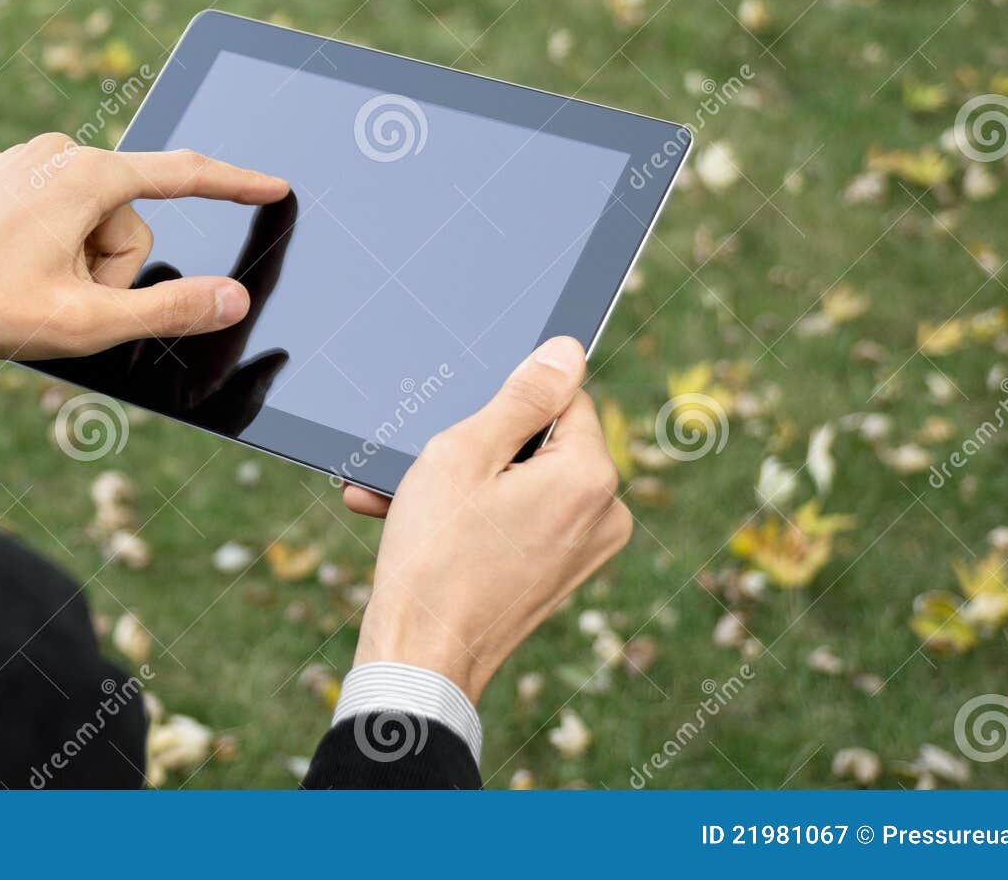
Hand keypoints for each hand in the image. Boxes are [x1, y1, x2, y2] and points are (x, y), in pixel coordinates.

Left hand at [0, 134, 289, 371]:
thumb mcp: (87, 322)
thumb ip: (169, 308)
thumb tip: (232, 296)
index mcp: (84, 176)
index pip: (182, 174)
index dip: (235, 183)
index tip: (274, 185)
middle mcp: (53, 153)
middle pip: (128, 218)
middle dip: (113, 268)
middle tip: (65, 302)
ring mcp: (17, 162)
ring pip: (89, 219)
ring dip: (77, 262)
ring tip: (27, 288)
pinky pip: (48, 213)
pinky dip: (44, 248)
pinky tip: (3, 270)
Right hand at [347, 336, 630, 703]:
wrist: (420, 658)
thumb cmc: (434, 556)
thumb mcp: (465, 453)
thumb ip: (522, 396)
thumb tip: (568, 351)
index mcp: (591, 475)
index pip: (562, 396)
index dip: (503, 403)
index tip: (459, 425)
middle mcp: (605, 513)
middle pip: (541, 441)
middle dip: (476, 446)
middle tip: (417, 464)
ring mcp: (586, 550)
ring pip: (522, 483)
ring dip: (462, 483)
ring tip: (402, 497)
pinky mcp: (562, 575)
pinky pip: (519, 521)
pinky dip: (473, 517)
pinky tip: (416, 523)